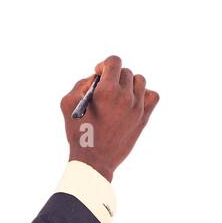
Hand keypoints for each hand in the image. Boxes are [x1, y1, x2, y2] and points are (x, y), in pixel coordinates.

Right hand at [60, 55, 158, 180]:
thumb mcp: (68, 103)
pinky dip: (145, 94)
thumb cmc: (78, 132)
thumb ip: (81, 83)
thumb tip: (96, 78)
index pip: (114, 61)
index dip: (104, 65)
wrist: (94, 161)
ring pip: (140, 81)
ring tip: (118, 96)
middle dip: (113, 77)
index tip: (99, 75)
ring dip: (128, 84)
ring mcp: (138, 107)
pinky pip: (153, 96)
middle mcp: (125, 96)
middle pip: (126, 72)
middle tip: (104, 91)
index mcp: (107, 91)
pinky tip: (133, 102)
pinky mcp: (144, 118)